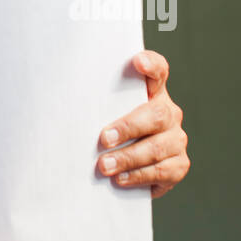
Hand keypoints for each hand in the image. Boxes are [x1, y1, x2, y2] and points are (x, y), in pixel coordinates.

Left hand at [97, 51, 189, 197]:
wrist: (130, 166)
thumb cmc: (112, 131)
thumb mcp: (107, 111)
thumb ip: (98, 102)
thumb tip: (62, 100)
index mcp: (154, 93)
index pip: (158, 70)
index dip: (151, 64)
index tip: (137, 61)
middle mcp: (170, 113)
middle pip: (157, 115)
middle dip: (128, 127)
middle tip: (103, 139)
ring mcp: (176, 139)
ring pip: (157, 148)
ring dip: (128, 158)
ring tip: (104, 165)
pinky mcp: (179, 164)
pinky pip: (162, 172)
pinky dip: (139, 176)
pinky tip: (120, 179)